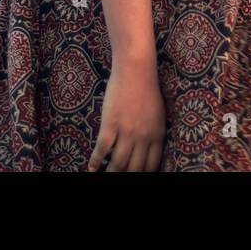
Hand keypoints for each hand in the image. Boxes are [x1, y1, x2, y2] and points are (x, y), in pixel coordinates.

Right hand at [88, 56, 165, 171]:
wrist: (136, 70)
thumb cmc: (147, 89)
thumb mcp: (158, 114)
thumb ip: (154, 132)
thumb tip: (148, 148)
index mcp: (157, 135)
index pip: (152, 166)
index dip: (143, 174)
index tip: (136, 176)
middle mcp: (143, 137)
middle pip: (135, 168)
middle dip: (127, 177)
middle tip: (118, 178)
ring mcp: (127, 131)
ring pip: (119, 163)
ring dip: (111, 174)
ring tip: (105, 177)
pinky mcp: (111, 124)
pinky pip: (102, 149)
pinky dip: (96, 161)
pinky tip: (92, 168)